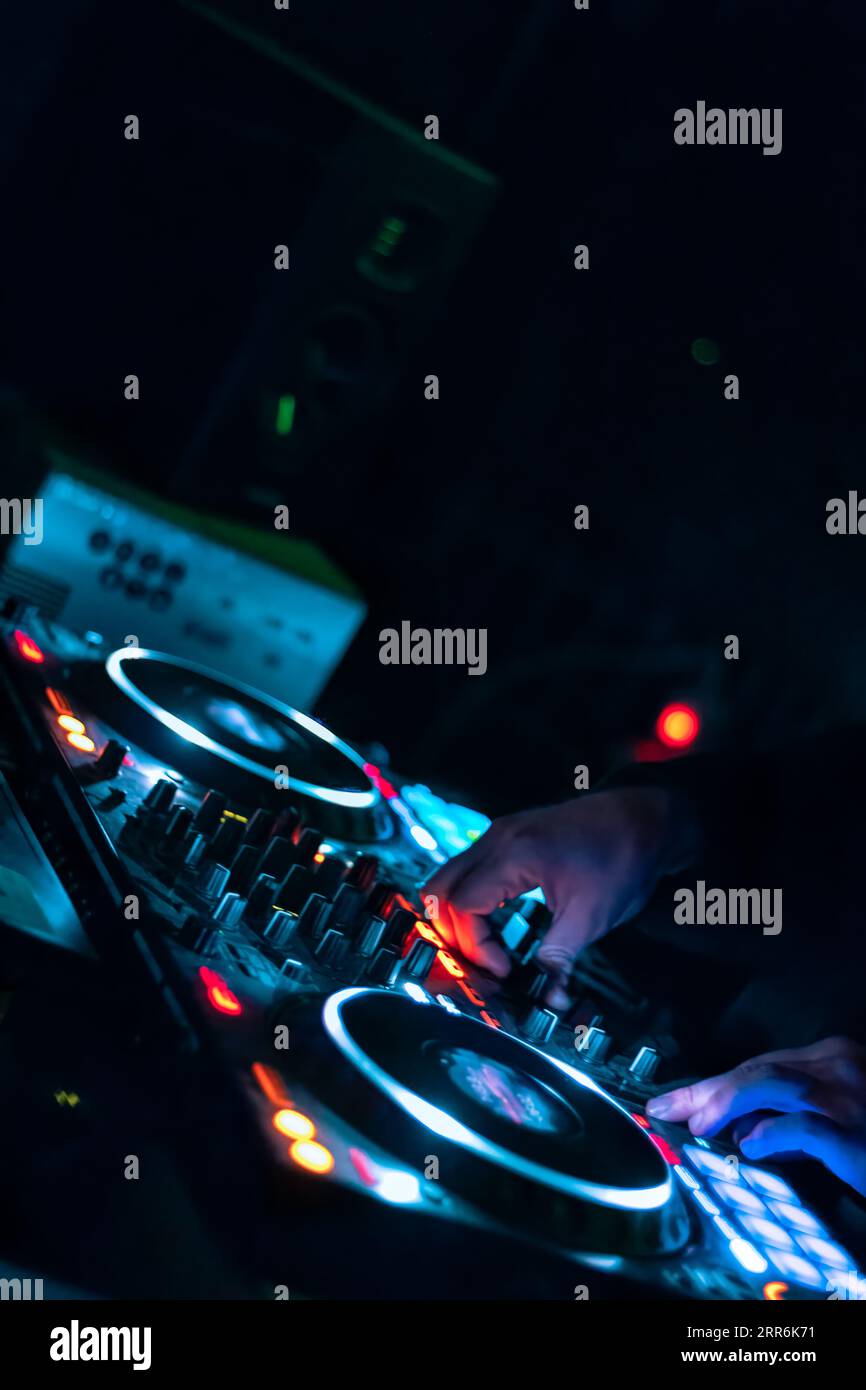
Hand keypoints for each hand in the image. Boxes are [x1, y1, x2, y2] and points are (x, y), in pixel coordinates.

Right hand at [422, 787, 693, 1006]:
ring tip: (486, 949)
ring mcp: (499, 834)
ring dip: (456, 917)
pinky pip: (468, 870)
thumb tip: (550, 1001)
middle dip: (452, 935)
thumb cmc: (622, 859)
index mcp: (512, 855)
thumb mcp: (591, 918)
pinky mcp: (508, 837)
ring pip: (448, 878)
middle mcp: (496, 839)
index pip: (460, 906)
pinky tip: (495, 925)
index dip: (474, 947)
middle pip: (439, 890)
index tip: (504, 970)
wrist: (645, 818)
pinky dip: (469, 900)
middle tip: (483, 964)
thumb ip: (559, 961)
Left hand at [646, 1036, 865, 1196]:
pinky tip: (751, 1147)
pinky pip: (805, 1128)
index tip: (678, 1099)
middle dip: (706, 1090)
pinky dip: (772, 1135)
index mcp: (831, 1057)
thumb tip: (743, 1130)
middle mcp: (837, 1066)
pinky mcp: (856, 1134)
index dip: (714, 1082)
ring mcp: (848, 1098)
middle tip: (667, 1109)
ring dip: (725, 1102)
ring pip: (771, 1083)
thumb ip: (793, 1117)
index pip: (759, 1064)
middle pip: (756, 1069)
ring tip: (697, 1124)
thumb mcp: (838, 1117)